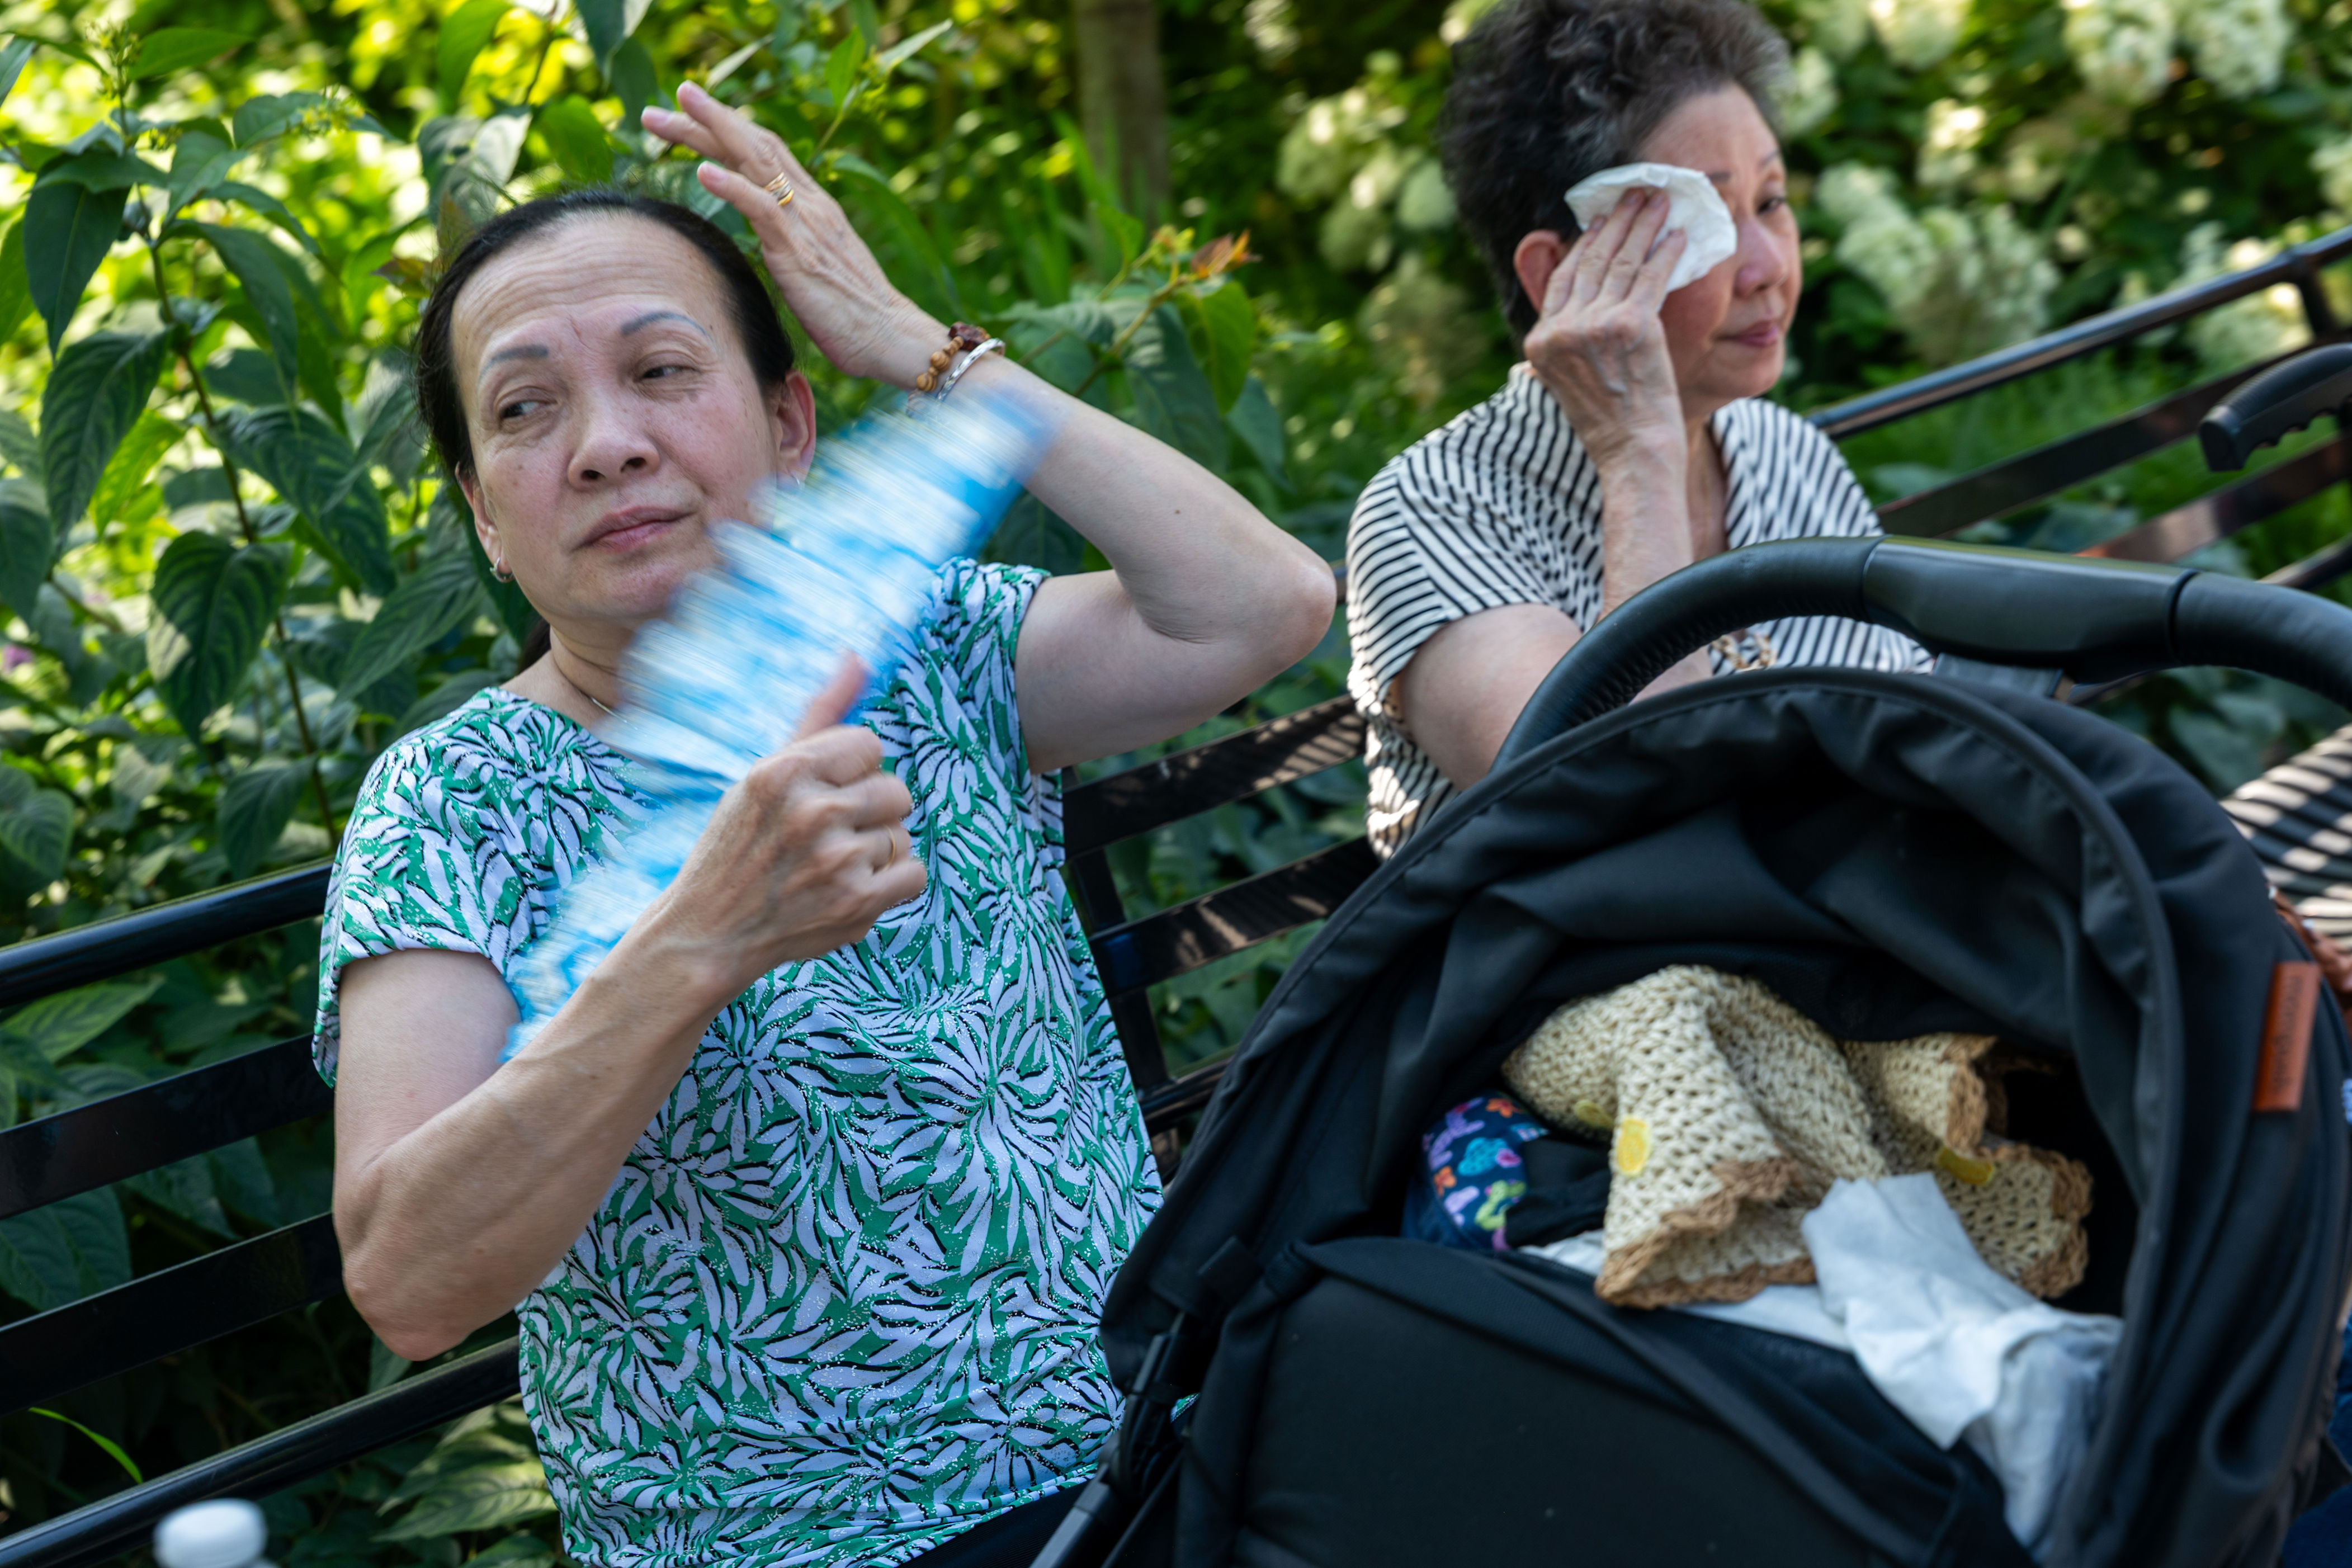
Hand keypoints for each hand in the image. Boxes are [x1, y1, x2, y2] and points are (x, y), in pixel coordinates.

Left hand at [643, 82, 943, 386]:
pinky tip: (702, 172)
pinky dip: (732, 187)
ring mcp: (806, 225)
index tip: (689, 112)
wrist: (892, 338)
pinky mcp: (801, 254)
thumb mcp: (819, 270)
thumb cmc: (856, 317)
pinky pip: (763, 210)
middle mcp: (810, 205)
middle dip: (707, 118)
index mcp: (814, 207)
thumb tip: (770, 247)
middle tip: (661, 104)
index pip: (767, 151)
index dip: (728, 127)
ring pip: (756, 162)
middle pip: (754, 144)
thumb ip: (794, 247)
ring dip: (711, 131)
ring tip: (674, 109)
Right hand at [649, 656, 926, 995]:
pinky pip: (915, 874)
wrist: (708, 933)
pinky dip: (892, 884)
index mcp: (785, 771)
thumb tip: (858, 656)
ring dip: (876, 853)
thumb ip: (818, 714)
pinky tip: (851, 889)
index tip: (823, 795)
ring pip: (903, 835)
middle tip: (824, 837)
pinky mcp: (856, 904)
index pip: (871, 744)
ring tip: (828, 868)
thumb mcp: (766, 773)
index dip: (853, 772)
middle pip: (896, 789)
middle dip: (868, 813)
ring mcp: (836, 860)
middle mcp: (811, 811)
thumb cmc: (739, 846)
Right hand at [1522, 188, 1689, 468]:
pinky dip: (1665, 253)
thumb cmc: (1612, 422)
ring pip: (1621, 262)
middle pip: (1591, 262)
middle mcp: (1561, 331)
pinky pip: (1650, 277)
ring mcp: (1593, 327)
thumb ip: (1570, 338)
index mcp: (1540, 342)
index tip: (1602, 220)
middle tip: (1635, 194)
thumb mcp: (1572, 379)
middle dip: (1616, 222)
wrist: (1633, 452)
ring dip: (1642, 226)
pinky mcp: (1630, 325)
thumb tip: (1581, 301)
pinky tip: (1676, 237)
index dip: (1585, 244)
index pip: (1564, 279)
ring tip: (1658, 203)